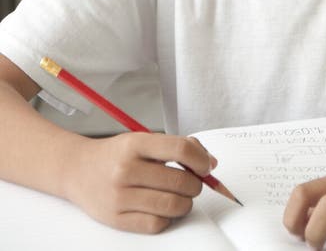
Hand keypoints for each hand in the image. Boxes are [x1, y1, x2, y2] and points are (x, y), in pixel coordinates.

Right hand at [65, 132, 216, 232]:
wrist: (77, 169)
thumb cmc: (116, 154)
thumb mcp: (142, 139)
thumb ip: (176, 146)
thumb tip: (210, 163)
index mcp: (135, 144)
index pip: (181, 150)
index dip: (201, 160)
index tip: (206, 166)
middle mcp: (127, 169)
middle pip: (181, 181)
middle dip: (195, 184)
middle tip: (192, 182)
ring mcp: (121, 196)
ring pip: (173, 205)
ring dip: (186, 203)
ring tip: (180, 196)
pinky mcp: (117, 219)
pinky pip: (157, 224)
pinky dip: (168, 218)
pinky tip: (163, 208)